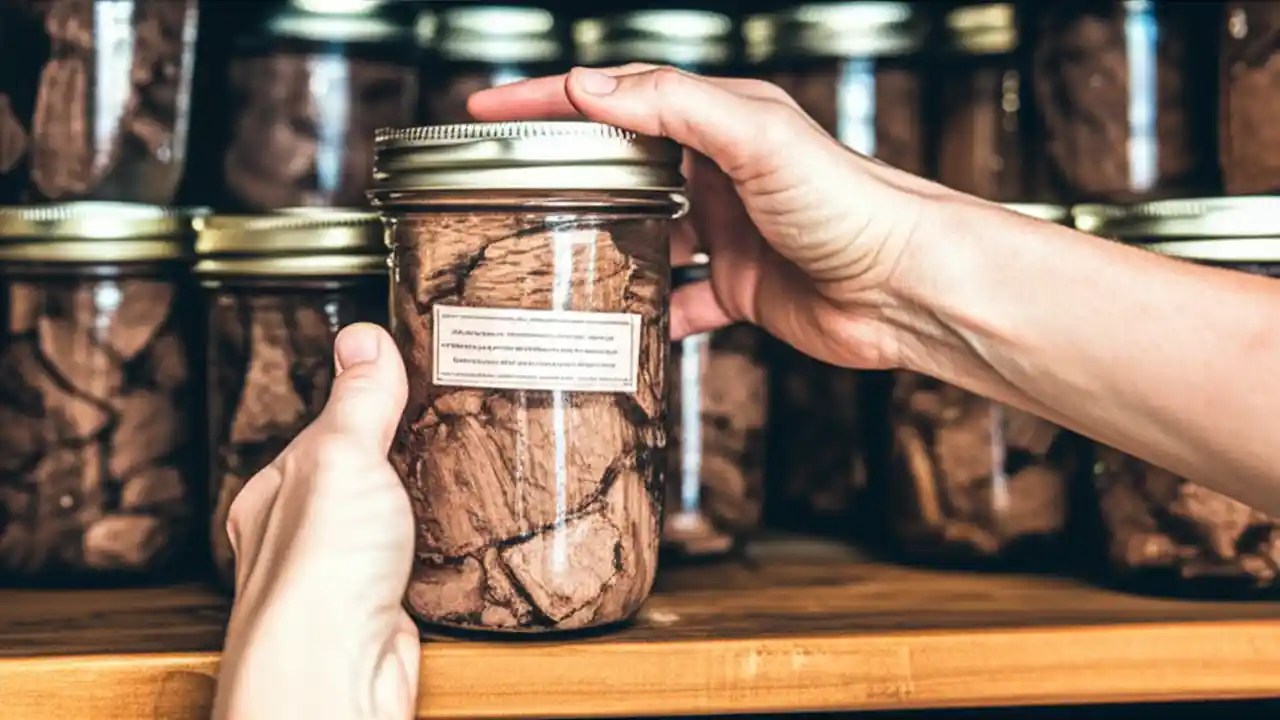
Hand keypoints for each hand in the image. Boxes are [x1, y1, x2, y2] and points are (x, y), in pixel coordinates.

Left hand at [213, 323, 418, 719]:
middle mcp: (302, 535)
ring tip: (457, 469)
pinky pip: (414, 559)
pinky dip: (435, 542)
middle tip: (445, 419)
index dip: (366, 400)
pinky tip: (456, 532)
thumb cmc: (317, 577)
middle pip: (357, 475)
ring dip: (418, 501)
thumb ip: (357, 400)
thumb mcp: (341, 456)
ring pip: (387, 520)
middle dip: (397, 453)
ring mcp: (343, 574)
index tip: (406, 375)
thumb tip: (362, 337)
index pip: (324, 427)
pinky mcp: (384, 607)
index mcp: (276, 491)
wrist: (338, 674)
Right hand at [469, 64, 943, 368]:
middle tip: (500, 184)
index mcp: (720, 121)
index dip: (549, 100)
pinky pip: (677, 300)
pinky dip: (648, 313)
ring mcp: (725, 231)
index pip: (617, 97)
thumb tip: (591, 86)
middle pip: (622, 162)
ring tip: (542, 256)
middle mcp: (718, 172)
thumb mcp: (759, 137)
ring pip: (643, 232)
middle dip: (563, 168)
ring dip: (599, 241)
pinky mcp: (738, 287)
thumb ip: (675, 107)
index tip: (488, 111)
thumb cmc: (851, 204)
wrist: (908, 288)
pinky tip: (618, 328)